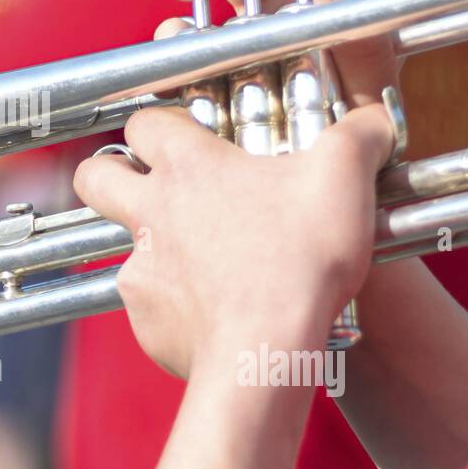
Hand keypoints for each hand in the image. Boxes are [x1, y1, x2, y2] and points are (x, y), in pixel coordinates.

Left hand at [74, 0, 401, 378]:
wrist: (266, 349)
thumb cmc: (300, 260)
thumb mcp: (345, 178)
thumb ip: (360, 134)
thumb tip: (373, 118)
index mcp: (188, 166)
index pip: (143, 121)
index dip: (159, 122)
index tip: (181, 131)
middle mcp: (150, 211)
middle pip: (94, 175)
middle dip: (108, 171)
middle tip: (141, 180)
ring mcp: (140, 266)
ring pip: (119, 243)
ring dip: (149, 243)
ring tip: (196, 256)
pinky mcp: (144, 316)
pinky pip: (147, 302)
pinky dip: (171, 302)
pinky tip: (210, 308)